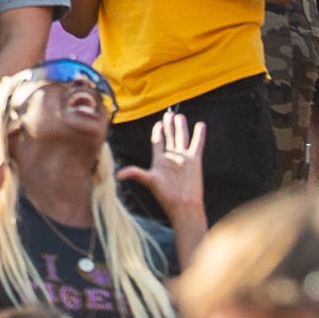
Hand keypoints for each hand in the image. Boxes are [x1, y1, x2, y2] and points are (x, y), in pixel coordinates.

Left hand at [114, 109, 204, 230]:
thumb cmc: (165, 195)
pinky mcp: (194, 160)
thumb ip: (135, 173)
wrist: (183, 204)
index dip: (157, 132)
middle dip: (168, 125)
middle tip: (168, 113)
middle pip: (170, 137)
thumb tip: (117, 175)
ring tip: (179, 116)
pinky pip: (197, 144)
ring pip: (182, 138)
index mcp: (159, 160)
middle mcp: (171, 157)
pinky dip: (199, 135)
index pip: (158, 142)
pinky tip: (201, 125)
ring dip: (180, 127)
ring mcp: (183, 158)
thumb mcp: (148, 180)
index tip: (158, 124)